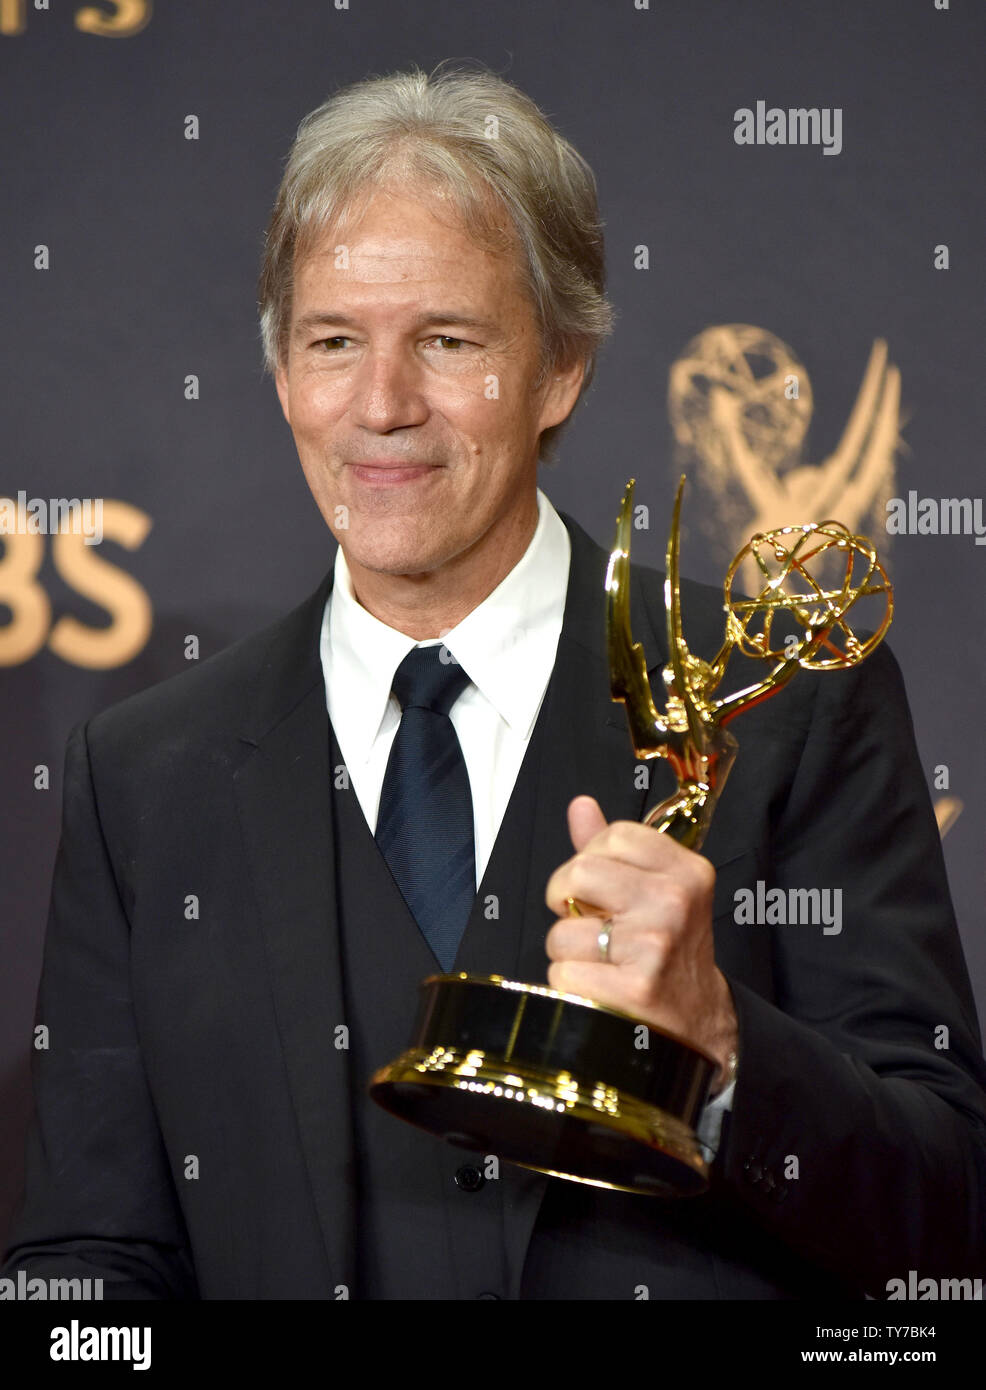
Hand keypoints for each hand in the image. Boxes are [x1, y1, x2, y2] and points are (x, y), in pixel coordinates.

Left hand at [544, 794, 738, 1090]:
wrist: (698, 1023)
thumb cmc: (669, 951)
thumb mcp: (657, 891)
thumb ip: (614, 850)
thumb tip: (581, 805)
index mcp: (685, 871)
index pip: (613, 835)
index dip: (591, 859)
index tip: (600, 886)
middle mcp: (674, 902)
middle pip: (578, 873)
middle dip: (566, 901)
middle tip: (589, 922)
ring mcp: (655, 944)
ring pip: (561, 932)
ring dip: (567, 952)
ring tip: (600, 961)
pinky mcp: (633, 987)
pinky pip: (563, 972)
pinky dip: (570, 985)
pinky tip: (600, 987)